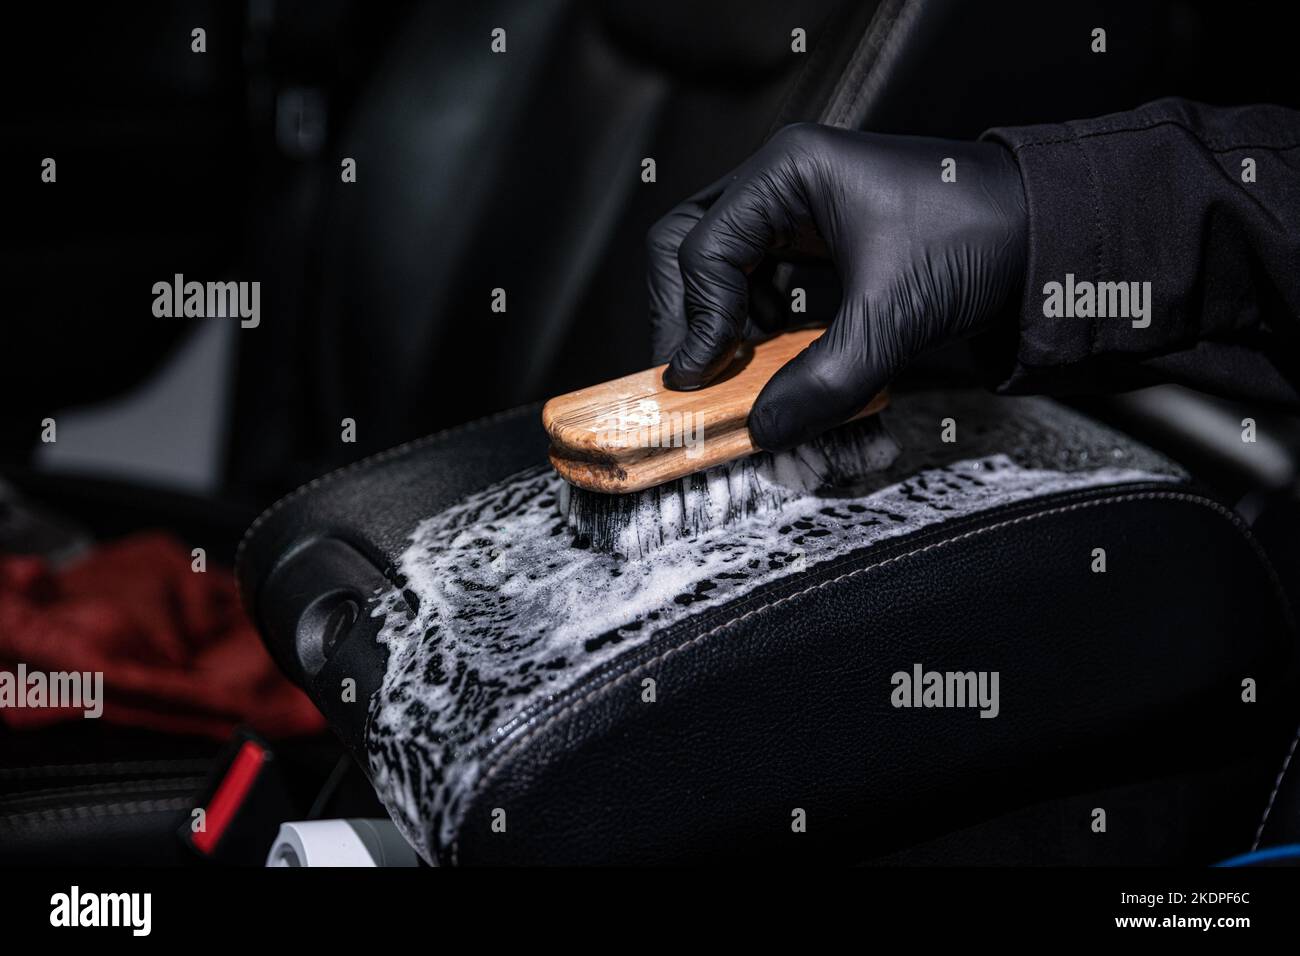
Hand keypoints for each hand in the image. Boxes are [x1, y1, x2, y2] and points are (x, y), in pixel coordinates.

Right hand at [646, 123, 1026, 450]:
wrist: (1045, 234)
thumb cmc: (980, 239)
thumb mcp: (893, 316)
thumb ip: (824, 380)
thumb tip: (763, 429)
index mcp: (789, 172)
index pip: (702, 248)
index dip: (696, 320)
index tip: (701, 379)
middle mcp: (783, 182)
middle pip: (689, 245)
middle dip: (688, 313)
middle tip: (696, 372)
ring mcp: (798, 210)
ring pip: (720, 266)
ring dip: (726, 325)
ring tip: (749, 370)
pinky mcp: (817, 241)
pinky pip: (761, 283)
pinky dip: (762, 325)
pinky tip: (787, 356)